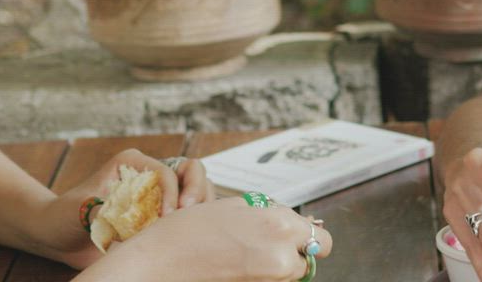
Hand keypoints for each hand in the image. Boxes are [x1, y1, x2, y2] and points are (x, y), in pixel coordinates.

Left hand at [34, 149, 214, 267]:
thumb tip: (127, 217)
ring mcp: (157, 192)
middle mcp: (150, 173)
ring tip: (191, 226)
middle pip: (192, 171)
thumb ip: (106, 209)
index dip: (172, 192)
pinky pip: (187, 212)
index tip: (167, 217)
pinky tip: (187, 235)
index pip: (167, 171)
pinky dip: (194, 221)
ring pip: (197, 189)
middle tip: (189, 214)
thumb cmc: (65, 216)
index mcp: (133, 162)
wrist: (57, 236)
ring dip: (201, 205)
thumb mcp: (82, 210)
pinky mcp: (159, 213)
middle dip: (198, 190)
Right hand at [95, 196, 333, 281]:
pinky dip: (264, 272)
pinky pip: (271, 279)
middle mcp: (282, 255)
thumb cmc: (190, 230)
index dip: (307, 235)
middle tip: (271, 244)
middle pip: (308, 260)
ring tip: (247, 251)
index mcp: (280, 225)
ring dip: (279, 262)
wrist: (160, 262)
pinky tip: (240, 262)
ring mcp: (270, 277)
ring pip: (291, 272)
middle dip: (296, 252)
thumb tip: (289, 223)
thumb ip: (266, 215)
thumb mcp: (233, 208)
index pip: (321, 238)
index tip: (294, 233)